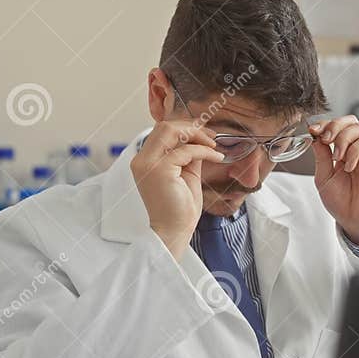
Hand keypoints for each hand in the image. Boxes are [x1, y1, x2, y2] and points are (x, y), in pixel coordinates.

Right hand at [131, 120, 223, 258]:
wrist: (174, 231)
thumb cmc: (179, 208)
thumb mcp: (186, 173)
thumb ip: (188, 154)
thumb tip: (200, 138)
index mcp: (145, 160)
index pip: (162, 131)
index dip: (185, 127)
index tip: (206, 133)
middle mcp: (142, 160)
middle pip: (165, 126)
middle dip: (191, 127)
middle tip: (212, 136)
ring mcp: (148, 164)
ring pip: (171, 131)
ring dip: (197, 134)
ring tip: (214, 145)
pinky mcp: (160, 170)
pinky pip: (186, 150)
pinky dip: (204, 150)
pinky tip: (216, 156)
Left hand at [310, 115, 358, 245]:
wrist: (355, 219)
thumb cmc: (340, 202)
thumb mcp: (323, 177)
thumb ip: (321, 157)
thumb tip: (315, 137)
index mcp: (339, 151)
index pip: (334, 128)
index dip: (323, 125)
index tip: (312, 130)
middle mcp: (354, 148)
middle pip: (349, 121)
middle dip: (334, 125)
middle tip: (326, 139)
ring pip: (358, 128)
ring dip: (343, 139)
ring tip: (337, 158)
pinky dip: (354, 151)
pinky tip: (349, 167)